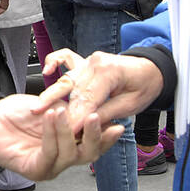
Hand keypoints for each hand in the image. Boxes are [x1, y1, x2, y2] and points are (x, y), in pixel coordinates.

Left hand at [0, 94, 122, 182]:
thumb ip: (71, 110)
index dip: (107, 136)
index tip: (118, 123)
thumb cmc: (15, 113)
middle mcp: (62, 158)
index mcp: (69, 144)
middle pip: (89, 155)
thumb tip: (94, 108)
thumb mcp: (50, 106)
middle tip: (97, 118)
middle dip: (96, 138)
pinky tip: (50, 117)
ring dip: (68, 131)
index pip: (94, 144)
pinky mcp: (35, 170)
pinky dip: (52, 135)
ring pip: (70, 155)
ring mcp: (49, 167)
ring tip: (62, 111)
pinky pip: (49, 154)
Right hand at [34, 49, 163, 133]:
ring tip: (37, 108)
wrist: (151, 70)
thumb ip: (106, 113)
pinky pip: (65, 58)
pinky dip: (54, 61)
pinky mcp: (84, 61)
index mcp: (109, 72)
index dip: (77, 118)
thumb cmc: (144, 86)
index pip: (88, 99)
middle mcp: (96, 63)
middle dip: (60, 110)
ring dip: (51, 94)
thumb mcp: (130, 105)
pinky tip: (47, 70)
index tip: (68, 132)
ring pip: (66, 79)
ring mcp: (88, 60)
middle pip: (73, 90)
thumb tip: (87, 125)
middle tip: (48, 125)